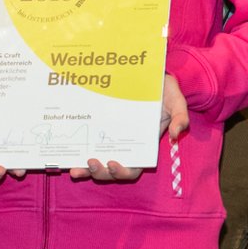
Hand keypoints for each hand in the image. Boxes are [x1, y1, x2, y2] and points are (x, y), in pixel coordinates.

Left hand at [70, 73, 184, 181]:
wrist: (149, 75)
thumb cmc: (164, 91)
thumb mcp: (177, 102)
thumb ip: (180, 117)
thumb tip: (175, 134)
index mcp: (142, 147)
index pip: (132, 169)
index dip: (122, 172)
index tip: (113, 163)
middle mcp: (124, 147)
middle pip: (109, 170)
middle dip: (99, 173)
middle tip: (89, 163)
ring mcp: (108, 139)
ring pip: (95, 162)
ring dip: (84, 169)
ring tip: (74, 169)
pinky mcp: (96, 128)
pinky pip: (85, 143)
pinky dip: (75, 151)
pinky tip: (67, 150)